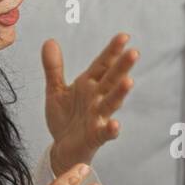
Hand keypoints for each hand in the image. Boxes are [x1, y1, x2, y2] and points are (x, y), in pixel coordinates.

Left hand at [43, 33, 138, 174]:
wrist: (62, 148)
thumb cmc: (65, 118)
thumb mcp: (55, 90)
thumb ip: (54, 67)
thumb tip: (50, 40)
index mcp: (89, 85)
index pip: (102, 65)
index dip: (112, 51)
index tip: (124, 36)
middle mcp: (97, 99)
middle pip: (111, 80)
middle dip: (122, 67)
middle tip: (134, 53)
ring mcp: (98, 117)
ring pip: (111, 103)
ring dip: (120, 93)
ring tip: (129, 81)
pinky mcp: (95, 137)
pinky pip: (104, 133)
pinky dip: (111, 129)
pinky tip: (115, 124)